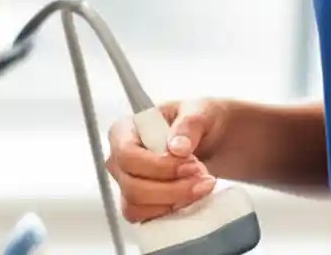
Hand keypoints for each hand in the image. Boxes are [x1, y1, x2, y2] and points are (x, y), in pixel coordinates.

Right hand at [106, 99, 228, 222]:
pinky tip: (191, 197)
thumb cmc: (197, 121)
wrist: (211, 139)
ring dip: (174, 200)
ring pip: (137, 207)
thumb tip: (176, 147)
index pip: (127, 155)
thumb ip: (188, 124)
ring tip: (201, 185)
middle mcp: (119, 160)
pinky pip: (145, 218)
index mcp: (124, 130)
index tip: (190, 162)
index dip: (159, 165)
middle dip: (172, 187)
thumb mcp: (199, 112)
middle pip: (132, 186)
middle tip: (202, 175)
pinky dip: (171, 212)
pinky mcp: (139, 204)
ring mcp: (126, 184)